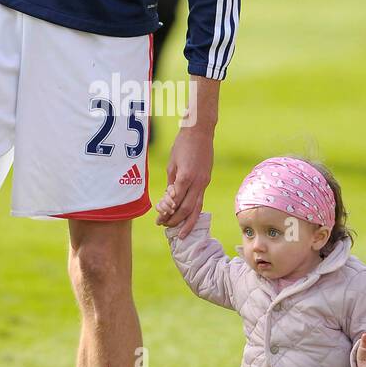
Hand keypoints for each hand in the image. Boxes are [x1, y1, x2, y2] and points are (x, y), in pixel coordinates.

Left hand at [155, 124, 212, 238]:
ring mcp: (204, 182)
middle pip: (188, 209)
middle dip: (176, 221)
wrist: (200, 132)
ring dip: (189, 223)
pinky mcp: (207, 180)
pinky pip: (200, 199)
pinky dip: (194, 211)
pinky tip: (189, 218)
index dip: (167, 213)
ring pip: (198, 208)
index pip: (176, 202)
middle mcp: (197, 182)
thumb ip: (172, 183)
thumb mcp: (172, 164)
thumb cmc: (182, 145)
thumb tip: (169, 200)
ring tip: (182, 234)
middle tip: (165, 227)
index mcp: (185, 177)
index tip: (159, 220)